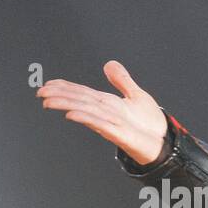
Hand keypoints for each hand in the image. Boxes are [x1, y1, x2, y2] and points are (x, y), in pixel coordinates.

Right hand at [37, 60, 167, 165]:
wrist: (166, 142)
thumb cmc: (151, 124)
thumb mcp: (137, 95)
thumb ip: (122, 81)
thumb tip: (109, 64)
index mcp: (108, 104)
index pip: (83, 93)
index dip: (65, 88)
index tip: (48, 84)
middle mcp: (107, 113)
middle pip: (80, 101)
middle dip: (60, 96)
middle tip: (40, 93)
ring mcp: (112, 124)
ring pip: (86, 112)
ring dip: (67, 106)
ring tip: (49, 102)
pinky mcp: (121, 135)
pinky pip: (101, 126)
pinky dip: (86, 119)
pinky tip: (72, 115)